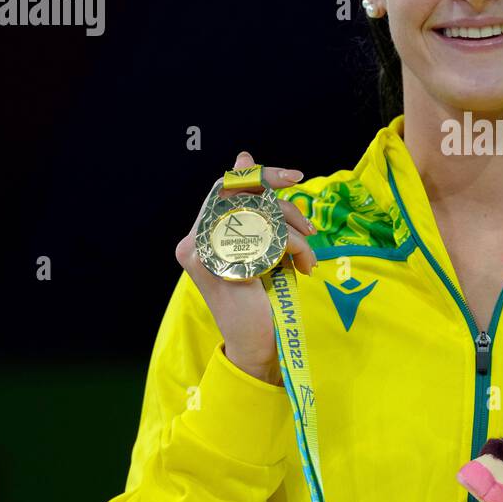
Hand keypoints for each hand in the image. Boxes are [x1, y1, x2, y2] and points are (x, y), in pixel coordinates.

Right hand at [174, 150, 318, 383]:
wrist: (258, 345)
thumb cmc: (259, 298)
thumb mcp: (259, 243)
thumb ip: (252, 207)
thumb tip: (243, 156)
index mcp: (198, 235)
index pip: (225, 186)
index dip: (259, 174)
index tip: (293, 177)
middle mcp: (193, 242)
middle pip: (246, 196)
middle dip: (287, 208)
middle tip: (309, 229)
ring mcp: (205, 254)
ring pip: (262, 216)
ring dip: (296, 235)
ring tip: (306, 258)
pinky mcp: (227, 266)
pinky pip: (271, 237)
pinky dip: (296, 249)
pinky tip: (303, 267)